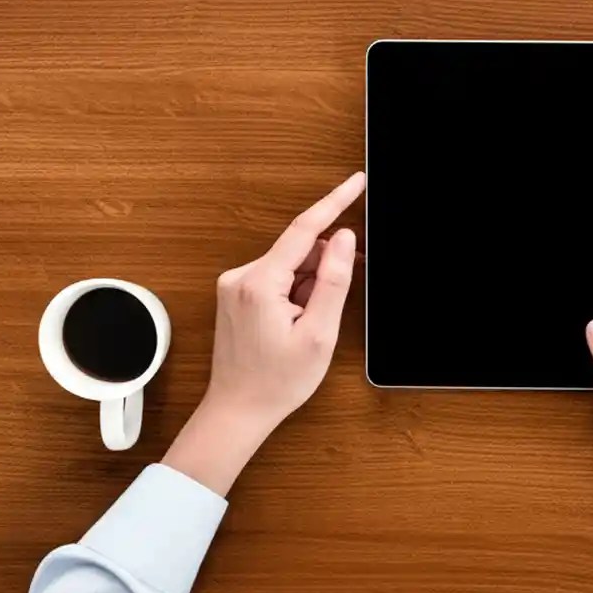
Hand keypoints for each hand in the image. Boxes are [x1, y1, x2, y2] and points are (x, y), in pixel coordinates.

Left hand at [205, 171, 364, 427]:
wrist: (237, 411)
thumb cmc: (278, 381)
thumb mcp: (318, 333)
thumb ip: (333, 280)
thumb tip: (343, 238)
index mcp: (260, 283)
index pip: (305, 229)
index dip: (335, 202)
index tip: (356, 182)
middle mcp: (241, 276)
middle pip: (300, 251)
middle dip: (322, 274)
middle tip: (326, 314)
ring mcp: (235, 284)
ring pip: (290, 266)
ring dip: (308, 289)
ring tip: (303, 329)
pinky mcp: (236, 293)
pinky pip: (278, 278)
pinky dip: (295, 294)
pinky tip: (293, 325)